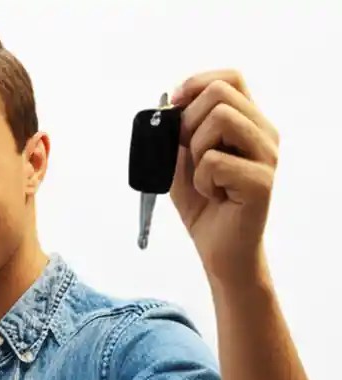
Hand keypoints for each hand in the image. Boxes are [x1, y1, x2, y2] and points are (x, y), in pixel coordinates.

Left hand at [169, 69, 279, 283]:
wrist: (217, 246)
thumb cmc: (202, 202)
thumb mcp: (180, 159)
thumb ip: (176, 131)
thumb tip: (167, 105)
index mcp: (247, 122)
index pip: (230, 78)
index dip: (196, 84)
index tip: (175, 107)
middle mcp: (263, 133)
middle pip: (220, 94)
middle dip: (188, 122)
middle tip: (188, 155)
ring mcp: (267, 155)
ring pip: (221, 119)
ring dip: (196, 151)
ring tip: (204, 176)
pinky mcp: (262, 181)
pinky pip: (215, 161)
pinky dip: (202, 181)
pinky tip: (214, 195)